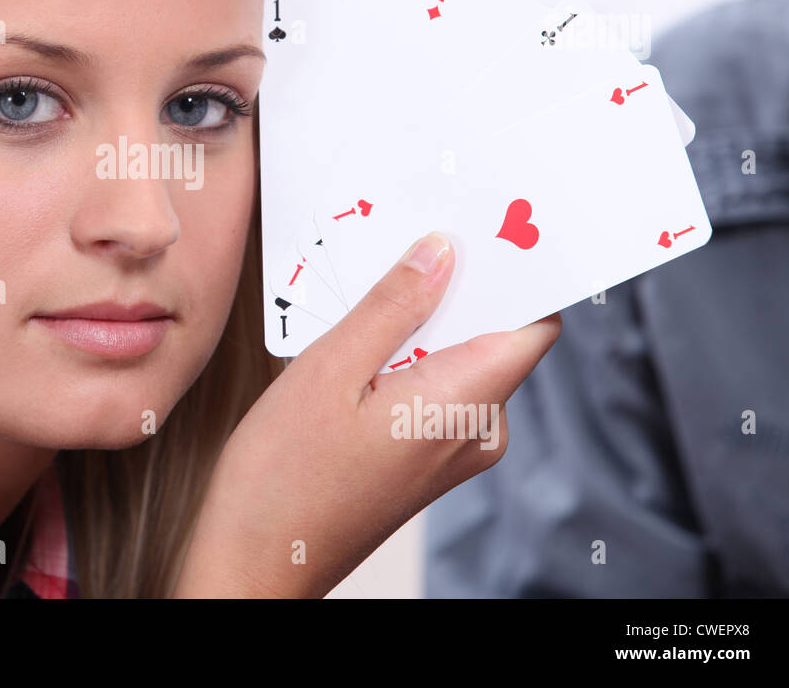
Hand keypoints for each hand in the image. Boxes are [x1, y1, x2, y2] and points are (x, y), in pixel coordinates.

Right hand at [173, 231, 561, 597]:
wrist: (255, 562)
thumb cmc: (282, 482)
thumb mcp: (329, 370)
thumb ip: (392, 306)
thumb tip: (440, 252)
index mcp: (466, 404)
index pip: (533, 321)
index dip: (515, 270)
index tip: (482, 225)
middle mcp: (476, 430)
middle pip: (492, 333)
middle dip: (451, 287)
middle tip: (396, 246)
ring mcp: (454, 448)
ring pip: (458, 357)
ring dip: (418, 321)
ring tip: (359, 303)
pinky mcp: (427, 456)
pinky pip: (435, 385)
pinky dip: (405, 355)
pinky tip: (354, 348)